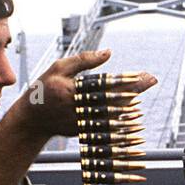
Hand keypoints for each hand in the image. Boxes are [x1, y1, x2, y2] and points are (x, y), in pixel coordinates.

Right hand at [21, 50, 156, 138]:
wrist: (32, 120)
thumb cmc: (44, 89)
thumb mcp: (59, 68)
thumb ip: (84, 60)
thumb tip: (108, 53)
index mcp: (72, 90)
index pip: (105, 83)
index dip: (125, 79)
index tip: (141, 74)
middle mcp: (79, 108)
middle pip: (114, 98)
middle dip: (135, 89)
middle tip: (152, 79)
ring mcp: (82, 122)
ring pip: (114, 113)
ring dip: (132, 103)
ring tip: (145, 90)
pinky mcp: (84, 131)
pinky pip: (108, 124)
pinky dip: (122, 116)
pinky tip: (133, 108)